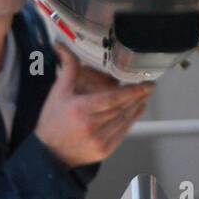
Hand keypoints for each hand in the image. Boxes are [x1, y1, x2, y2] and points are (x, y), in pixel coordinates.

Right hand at [35, 44, 152, 167]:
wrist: (49, 153)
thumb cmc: (52, 121)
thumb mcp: (58, 92)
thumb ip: (69, 68)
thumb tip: (63, 45)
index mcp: (80, 110)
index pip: (113, 99)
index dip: (132, 91)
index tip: (146, 84)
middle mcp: (92, 126)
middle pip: (121, 108)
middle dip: (138, 97)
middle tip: (149, 86)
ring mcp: (99, 141)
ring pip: (124, 121)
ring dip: (137, 107)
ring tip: (145, 96)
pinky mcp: (104, 151)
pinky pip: (123, 133)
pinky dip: (132, 121)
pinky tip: (137, 111)